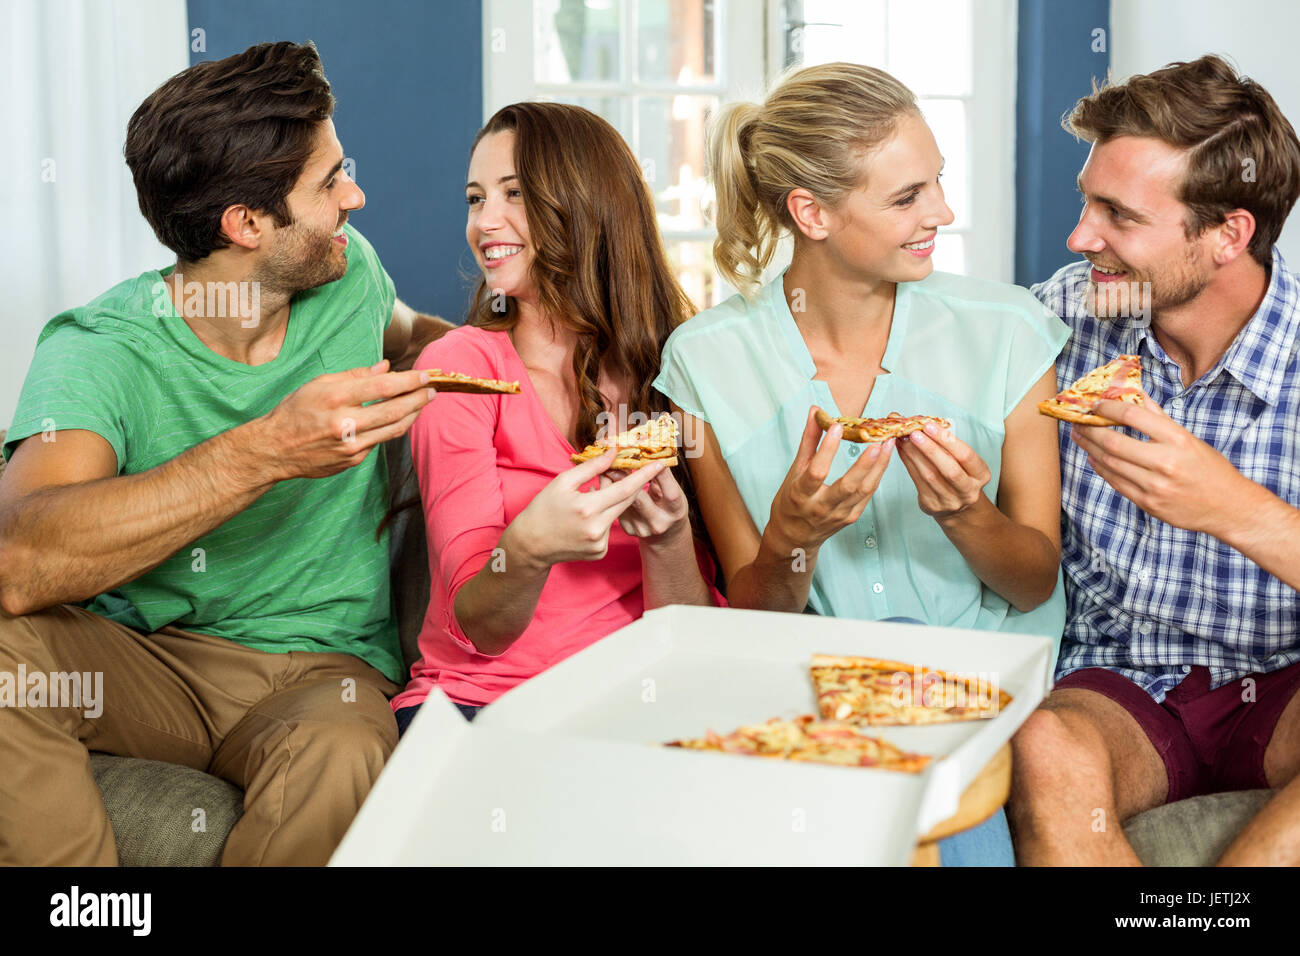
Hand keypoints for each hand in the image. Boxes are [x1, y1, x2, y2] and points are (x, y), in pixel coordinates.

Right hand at [253, 360, 432, 480]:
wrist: (274, 449)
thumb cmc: (295, 411)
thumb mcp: (319, 384)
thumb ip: (355, 375)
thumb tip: (386, 367)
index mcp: (335, 398)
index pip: (382, 387)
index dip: (409, 381)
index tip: (425, 375)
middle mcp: (344, 423)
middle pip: (394, 410)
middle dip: (418, 399)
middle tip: (432, 390)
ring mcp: (350, 445)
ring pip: (393, 430)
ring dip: (412, 415)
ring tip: (422, 403)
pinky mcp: (353, 460)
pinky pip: (379, 442)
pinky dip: (391, 428)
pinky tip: (398, 419)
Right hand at [510, 450, 666, 566]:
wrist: (531, 544)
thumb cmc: (544, 508)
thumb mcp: (563, 482)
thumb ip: (592, 467)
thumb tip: (614, 452)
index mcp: (588, 508)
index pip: (625, 489)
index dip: (644, 475)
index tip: (660, 464)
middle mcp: (597, 529)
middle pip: (626, 501)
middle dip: (628, 486)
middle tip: (619, 475)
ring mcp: (600, 543)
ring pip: (617, 514)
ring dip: (610, 503)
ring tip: (586, 503)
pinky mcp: (599, 552)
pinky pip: (610, 529)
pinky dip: (602, 520)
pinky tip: (585, 521)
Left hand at [599, 464, 689, 543]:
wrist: (664, 532)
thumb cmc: (667, 504)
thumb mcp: (671, 490)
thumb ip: (661, 475)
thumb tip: (649, 453)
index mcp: (674, 510)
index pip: (669, 492)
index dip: (659, 474)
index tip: (646, 457)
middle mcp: (658, 522)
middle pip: (639, 498)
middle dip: (625, 477)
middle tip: (614, 460)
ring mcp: (641, 527)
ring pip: (622, 501)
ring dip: (611, 483)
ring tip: (605, 467)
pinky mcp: (628, 529)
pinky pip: (614, 507)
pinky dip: (607, 493)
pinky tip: (604, 481)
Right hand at [766, 407, 893, 552]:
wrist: (794, 538)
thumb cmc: (790, 502)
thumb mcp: (794, 472)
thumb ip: (808, 442)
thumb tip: (816, 412)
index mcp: (801, 495)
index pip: (817, 471)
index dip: (827, 449)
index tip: (837, 427)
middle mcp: (822, 507)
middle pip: (848, 486)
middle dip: (866, 463)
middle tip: (879, 441)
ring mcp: (840, 515)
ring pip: (864, 490)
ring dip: (879, 467)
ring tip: (888, 444)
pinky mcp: (852, 517)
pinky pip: (868, 494)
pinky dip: (877, 475)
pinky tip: (884, 459)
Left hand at [895, 423, 991, 520]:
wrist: (954, 505)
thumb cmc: (957, 473)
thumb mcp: (961, 460)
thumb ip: (947, 445)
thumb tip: (923, 424)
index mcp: (981, 475)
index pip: (966, 455)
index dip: (947, 440)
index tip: (930, 426)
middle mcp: (969, 491)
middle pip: (949, 469)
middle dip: (930, 449)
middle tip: (914, 433)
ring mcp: (950, 501)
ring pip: (930, 476)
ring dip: (914, 455)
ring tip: (904, 439)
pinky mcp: (932, 505)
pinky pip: (917, 481)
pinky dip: (908, 463)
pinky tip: (903, 451)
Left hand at [1071, 390, 1247, 534]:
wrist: (1228, 507)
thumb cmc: (1210, 469)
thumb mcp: (1188, 438)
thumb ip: (1159, 418)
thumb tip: (1134, 394)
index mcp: (1177, 439)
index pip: (1132, 416)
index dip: (1108, 408)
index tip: (1095, 404)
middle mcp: (1164, 462)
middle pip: (1112, 441)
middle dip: (1089, 430)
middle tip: (1078, 421)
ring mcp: (1154, 485)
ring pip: (1109, 463)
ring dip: (1089, 448)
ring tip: (1080, 437)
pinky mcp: (1148, 503)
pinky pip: (1115, 483)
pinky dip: (1101, 468)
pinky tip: (1094, 458)